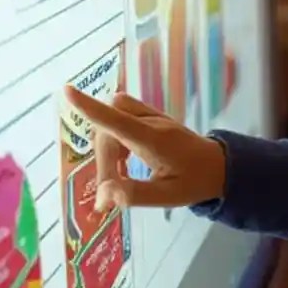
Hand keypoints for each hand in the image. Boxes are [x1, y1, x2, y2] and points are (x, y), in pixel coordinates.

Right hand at [63, 87, 226, 210]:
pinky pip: (120, 119)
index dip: (91, 107)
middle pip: (109, 126)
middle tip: (108, 193)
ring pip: (113, 119)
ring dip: (107, 147)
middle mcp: (151, 122)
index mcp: (155, 140)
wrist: (220, 166)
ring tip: (119, 175)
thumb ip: (135, 194)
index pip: (118, 120)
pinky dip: (114, 140)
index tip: (68, 91)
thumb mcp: (167, 196)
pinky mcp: (150, 118)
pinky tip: (124, 162)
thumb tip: (103, 195)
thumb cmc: (194, 181)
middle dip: (102, 158)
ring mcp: (152, 117)